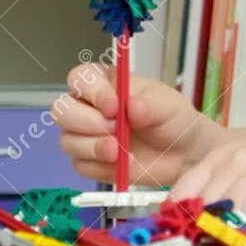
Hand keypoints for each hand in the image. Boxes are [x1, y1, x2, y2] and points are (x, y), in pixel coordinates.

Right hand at [54, 62, 225, 186]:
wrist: (182, 152)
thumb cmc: (172, 119)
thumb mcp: (168, 106)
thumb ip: (149, 104)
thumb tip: (131, 106)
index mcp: (106, 83)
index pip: (80, 78)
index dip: (91, 92)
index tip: (114, 106)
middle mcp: (89, 107)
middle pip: (62, 110)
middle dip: (87, 123)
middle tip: (115, 130)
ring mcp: (86, 135)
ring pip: (67, 140)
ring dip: (93, 148)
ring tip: (120, 152)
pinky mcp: (90, 161)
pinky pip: (80, 165)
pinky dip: (99, 167)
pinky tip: (121, 164)